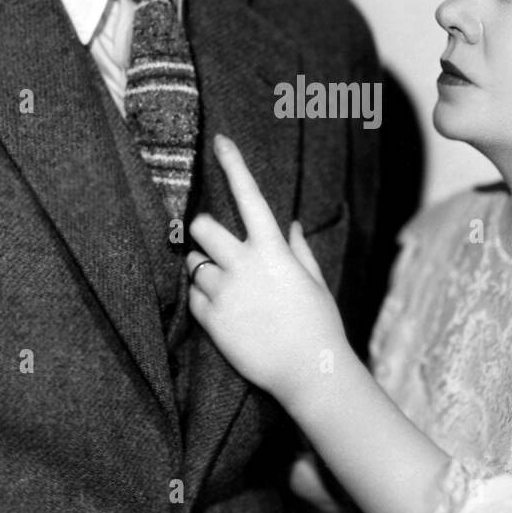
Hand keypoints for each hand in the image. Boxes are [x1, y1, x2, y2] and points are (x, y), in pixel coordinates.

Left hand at [186, 134, 350, 403]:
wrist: (308, 371)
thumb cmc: (318, 324)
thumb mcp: (313, 281)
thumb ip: (296, 248)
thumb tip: (288, 223)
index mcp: (274, 250)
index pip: (249, 196)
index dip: (233, 165)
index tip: (221, 141)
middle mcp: (244, 265)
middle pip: (203, 227)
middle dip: (204, 233)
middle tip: (214, 247)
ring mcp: (225, 292)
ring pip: (193, 263)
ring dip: (202, 268)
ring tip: (224, 286)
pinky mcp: (211, 320)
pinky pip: (193, 298)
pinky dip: (203, 299)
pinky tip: (225, 312)